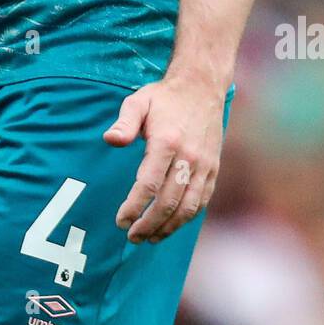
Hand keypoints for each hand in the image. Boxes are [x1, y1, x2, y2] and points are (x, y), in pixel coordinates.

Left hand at [105, 73, 227, 242]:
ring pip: (188, 207)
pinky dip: (187, 218)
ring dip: (168, 227)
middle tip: (132, 237)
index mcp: (167, 142)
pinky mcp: (214, 169)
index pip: (149, 184)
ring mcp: (204, 165)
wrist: (202, 87)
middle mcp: (188, 157)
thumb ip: (124, 122)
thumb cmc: (165, 97)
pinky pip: (202, 201)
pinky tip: (171, 225)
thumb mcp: (138, 101)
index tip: (121, 220)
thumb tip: (110, 140)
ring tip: (150, 238)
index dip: (134, 206)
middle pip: (169, 202)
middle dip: (149, 224)